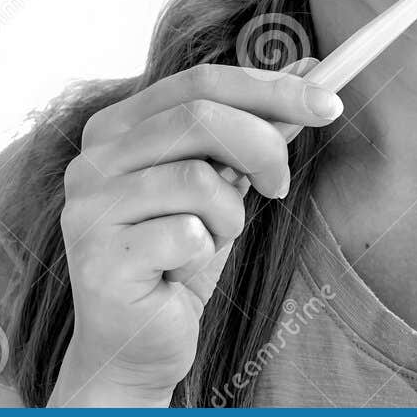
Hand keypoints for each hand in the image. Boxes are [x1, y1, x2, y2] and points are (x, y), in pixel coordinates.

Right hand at [48, 60, 341, 403]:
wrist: (137, 345)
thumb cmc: (179, 258)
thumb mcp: (223, 185)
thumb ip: (253, 129)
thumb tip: (307, 71)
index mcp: (117, 127)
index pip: (200, 81)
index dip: (270, 87)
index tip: (328, 103)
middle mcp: (92, 158)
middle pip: (200, 117)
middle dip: (263, 146)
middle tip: (281, 184)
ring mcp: (88, 207)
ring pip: (198, 178)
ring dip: (229, 215)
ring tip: (210, 240)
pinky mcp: (99, 257)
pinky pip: (187, 234)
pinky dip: (205, 252)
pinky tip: (181, 270)